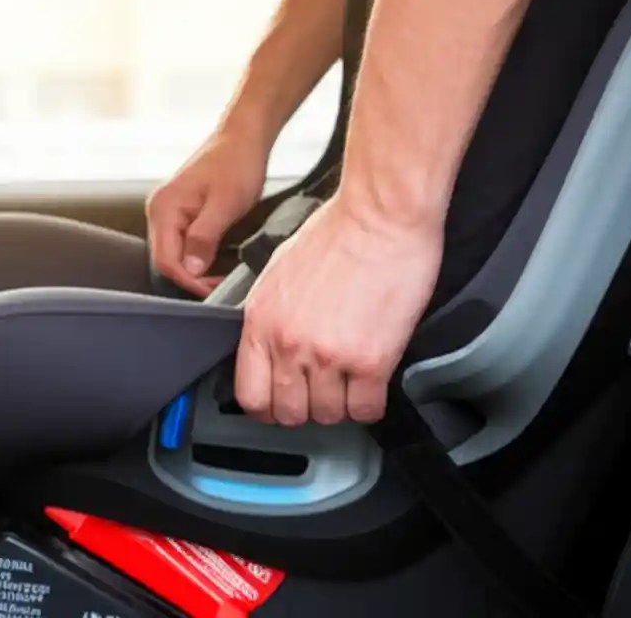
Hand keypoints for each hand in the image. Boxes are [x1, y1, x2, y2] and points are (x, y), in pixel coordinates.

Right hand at [147, 132, 268, 296]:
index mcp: (164, 208)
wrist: (243, 138)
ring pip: (174, 253)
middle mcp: (159, 210)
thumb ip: (204, 237)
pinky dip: (196, 256)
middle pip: (166, 259)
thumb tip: (191, 269)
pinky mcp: (179, 211)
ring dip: (194, 269)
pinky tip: (214, 261)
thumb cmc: (236, 164)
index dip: (188, 281)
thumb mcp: (225, 204)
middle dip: (191, 277)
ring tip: (220, 276)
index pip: (165, 260)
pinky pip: (181, 242)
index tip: (212, 291)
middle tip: (220, 286)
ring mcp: (168, 211)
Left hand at [235, 192, 442, 424]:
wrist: (381, 216)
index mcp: (261, 321)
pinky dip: (369, 404)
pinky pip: (365, 410)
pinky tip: (372, 383)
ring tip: (351, 382)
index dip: (267, 407)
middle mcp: (288, 343)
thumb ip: (270, 315)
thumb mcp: (279, 271)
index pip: (249, 395)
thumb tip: (270, 346)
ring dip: (340, 405)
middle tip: (323, 391)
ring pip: (327, 415)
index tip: (282, 402)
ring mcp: (328, 355)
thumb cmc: (338, 232)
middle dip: (306, 408)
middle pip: (288, 413)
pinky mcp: (370, 360)